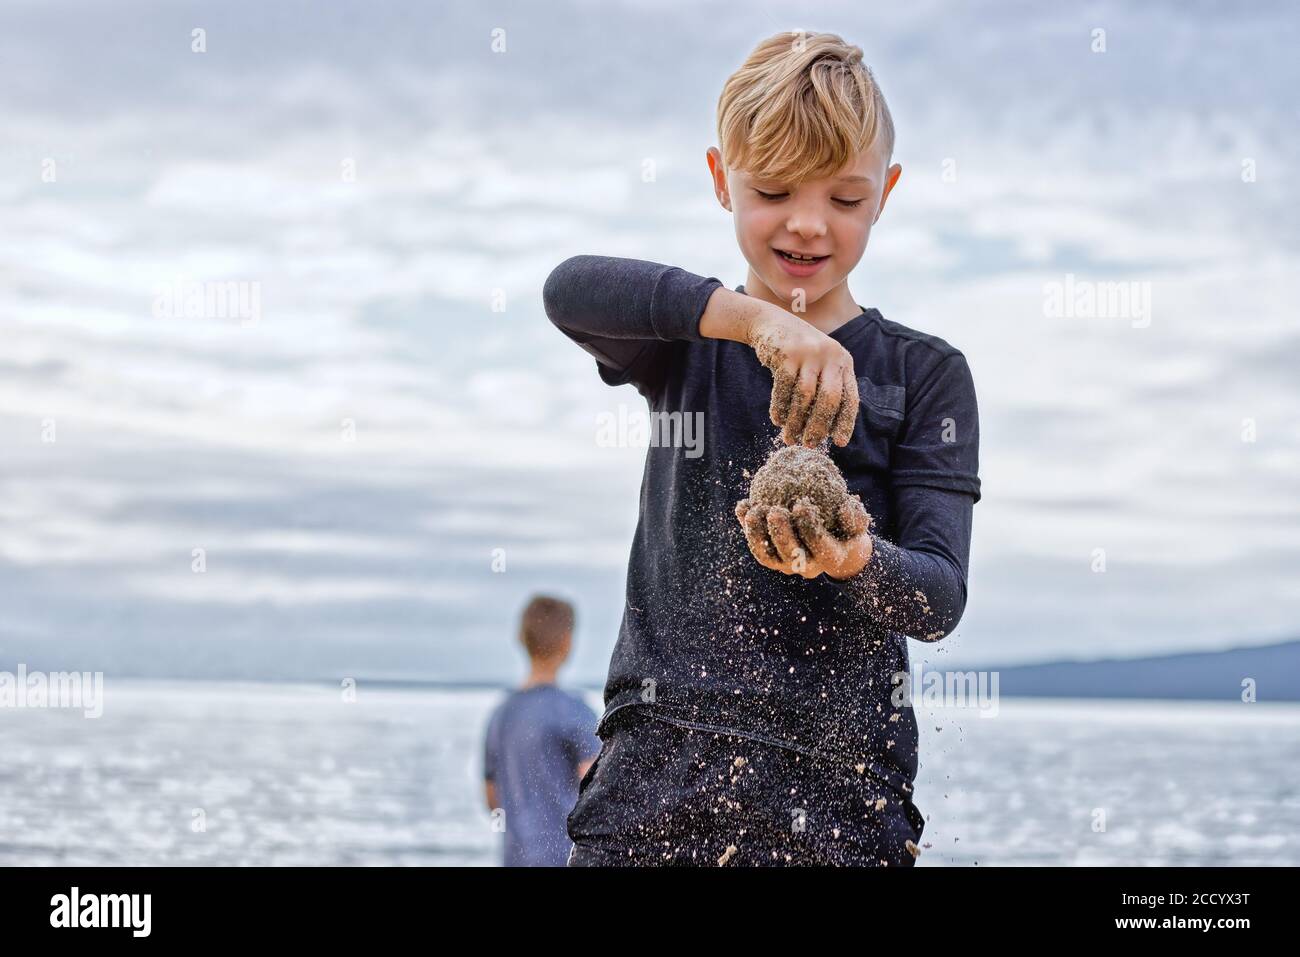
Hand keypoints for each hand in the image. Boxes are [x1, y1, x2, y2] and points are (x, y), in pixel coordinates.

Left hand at [734, 495, 873, 579]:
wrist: (833, 546)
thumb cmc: (846, 529)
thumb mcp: (857, 523)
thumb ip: (855, 517)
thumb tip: (844, 508)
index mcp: (830, 557)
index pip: (819, 546)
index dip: (810, 528)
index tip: (802, 505)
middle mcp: (806, 566)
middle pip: (790, 554)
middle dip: (780, 533)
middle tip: (775, 511)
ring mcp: (785, 564)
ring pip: (767, 556)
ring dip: (756, 534)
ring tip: (752, 510)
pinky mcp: (771, 558)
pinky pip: (756, 546)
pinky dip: (747, 529)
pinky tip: (742, 506)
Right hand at [746, 307, 858, 447]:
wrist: (770, 323)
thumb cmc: (796, 353)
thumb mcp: (818, 365)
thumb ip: (824, 389)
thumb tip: (825, 430)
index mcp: (843, 361)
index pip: (850, 397)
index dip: (845, 422)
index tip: (839, 442)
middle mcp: (830, 355)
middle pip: (829, 399)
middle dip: (818, 426)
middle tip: (809, 444)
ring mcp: (809, 353)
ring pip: (805, 397)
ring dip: (796, 422)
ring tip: (790, 438)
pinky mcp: (787, 354)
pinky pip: (784, 389)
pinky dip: (780, 408)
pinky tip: (777, 420)